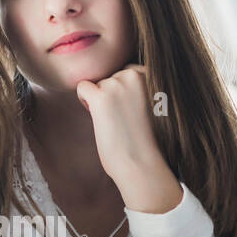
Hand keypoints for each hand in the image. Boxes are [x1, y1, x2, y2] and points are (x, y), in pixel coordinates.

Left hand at [76, 64, 180, 212]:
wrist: (142, 165)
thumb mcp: (154, 104)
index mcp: (153, 76)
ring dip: (101, 101)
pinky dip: (85, 101)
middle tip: (122, 119)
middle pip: (112, 76)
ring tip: (115, 122)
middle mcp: (136, 75)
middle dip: (112, 94)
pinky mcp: (101, 97)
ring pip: (98, 84)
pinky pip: (83, 87)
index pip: (127, 72)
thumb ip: (142, 88)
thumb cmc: (148, 141)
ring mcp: (118, 84)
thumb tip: (119, 76)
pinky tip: (97, 116)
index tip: (132, 112)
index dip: (124, 92)